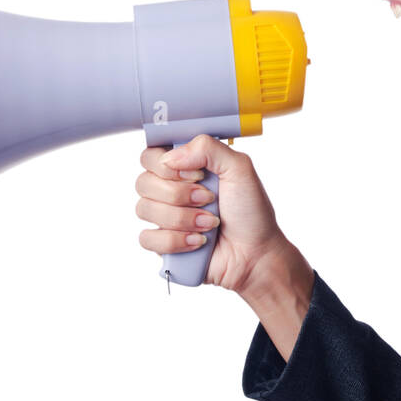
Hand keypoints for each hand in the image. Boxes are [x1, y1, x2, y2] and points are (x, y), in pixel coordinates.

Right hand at [135, 134, 288, 294]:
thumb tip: (169, 157)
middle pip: (143, 181)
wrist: (256, 252)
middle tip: (208, 199)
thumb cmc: (251, 211)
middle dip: (179, 194)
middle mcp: (170, 189)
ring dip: (182, 218)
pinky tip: (198, 241)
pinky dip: (176, 240)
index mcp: (185, 167)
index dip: (166, 165)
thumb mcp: (239, 168)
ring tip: (210, 223)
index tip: (197, 175)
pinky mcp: (163, 243)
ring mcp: (164, 217)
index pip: (151, 155)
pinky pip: (147, 238)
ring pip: (144, 209)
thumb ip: (208, 148)